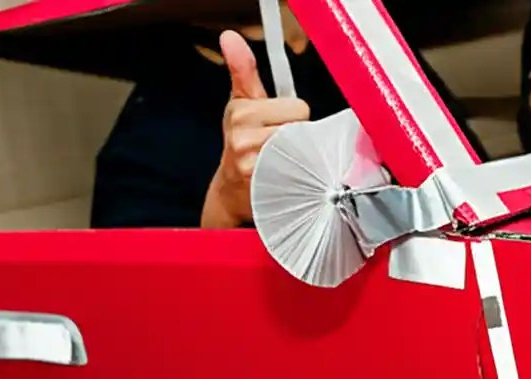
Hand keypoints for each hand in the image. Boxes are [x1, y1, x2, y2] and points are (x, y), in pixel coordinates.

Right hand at [201, 30, 309, 227]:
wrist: (231, 191)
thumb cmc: (242, 143)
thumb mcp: (242, 104)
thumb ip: (243, 70)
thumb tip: (229, 36)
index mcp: (240, 109)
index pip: (298, 107)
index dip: (293, 117)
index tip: (277, 125)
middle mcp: (240, 133)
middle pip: (301, 127)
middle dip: (296, 136)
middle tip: (278, 146)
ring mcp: (248, 158)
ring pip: (299, 148)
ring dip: (297, 156)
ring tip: (279, 162)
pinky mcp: (258, 181)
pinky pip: (294, 170)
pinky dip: (294, 174)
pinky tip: (280, 176)